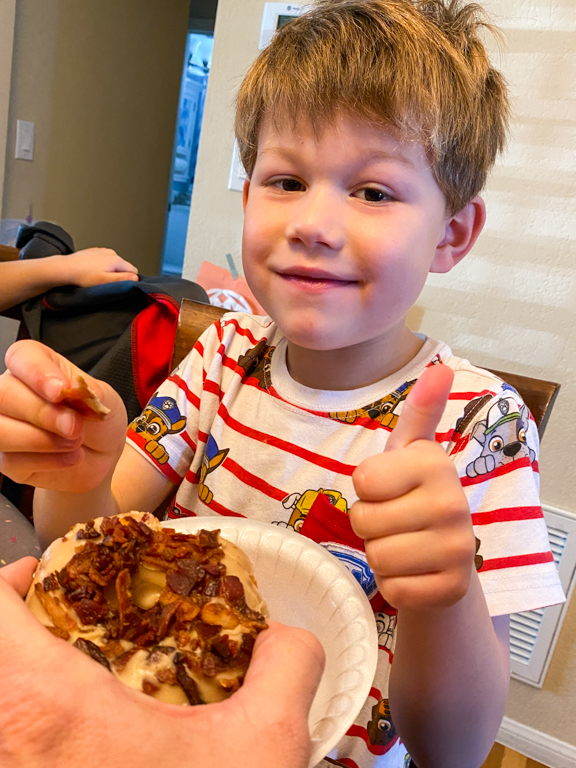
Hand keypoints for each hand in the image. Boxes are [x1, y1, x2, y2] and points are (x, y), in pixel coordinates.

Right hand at [0, 340, 126, 492]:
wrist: (102, 455)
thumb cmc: (98, 419)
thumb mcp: (105, 400)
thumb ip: (89, 391)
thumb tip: (74, 388)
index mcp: (36, 366)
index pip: (21, 356)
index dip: (37, 373)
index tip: (60, 390)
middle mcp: (13, 391)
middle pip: (3, 394)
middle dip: (42, 413)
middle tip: (74, 426)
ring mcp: (5, 425)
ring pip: (0, 430)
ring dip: (41, 440)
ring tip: (75, 442)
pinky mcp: (6, 459)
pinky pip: (11, 461)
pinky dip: (47, 461)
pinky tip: (70, 457)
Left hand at [0, 559, 323, 767]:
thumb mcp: (263, 748)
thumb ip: (286, 668)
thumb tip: (290, 638)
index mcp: (42, 708)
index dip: (12, 580)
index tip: (48, 573)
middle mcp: (4, 741)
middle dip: (22, 629)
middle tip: (69, 626)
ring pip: (1, 703)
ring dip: (25, 680)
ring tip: (75, 682)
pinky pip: (11, 738)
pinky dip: (31, 724)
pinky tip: (84, 742)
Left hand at [58, 247, 138, 286]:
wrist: (65, 268)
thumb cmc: (83, 276)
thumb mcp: (106, 281)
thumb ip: (123, 279)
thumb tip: (136, 278)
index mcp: (116, 259)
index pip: (133, 271)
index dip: (128, 280)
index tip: (117, 284)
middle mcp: (111, 252)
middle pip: (123, 267)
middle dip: (118, 275)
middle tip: (105, 282)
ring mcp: (102, 250)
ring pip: (114, 264)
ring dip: (109, 271)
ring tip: (96, 276)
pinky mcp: (94, 251)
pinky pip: (104, 260)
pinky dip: (100, 266)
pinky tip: (91, 271)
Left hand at [350, 364, 474, 611]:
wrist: (448, 557)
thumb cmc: (416, 497)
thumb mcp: (411, 453)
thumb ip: (420, 412)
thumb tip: (440, 368)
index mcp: (435, 464)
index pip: (362, 480)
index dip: (366, 489)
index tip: (390, 489)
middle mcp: (452, 504)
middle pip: (363, 520)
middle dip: (369, 525)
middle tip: (395, 521)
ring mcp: (457, 550)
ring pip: (376, 557)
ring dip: (380, 555)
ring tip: (403, 544)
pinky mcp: (452, 589)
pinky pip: (394, 590)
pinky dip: (395, 585)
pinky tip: (414, 572)